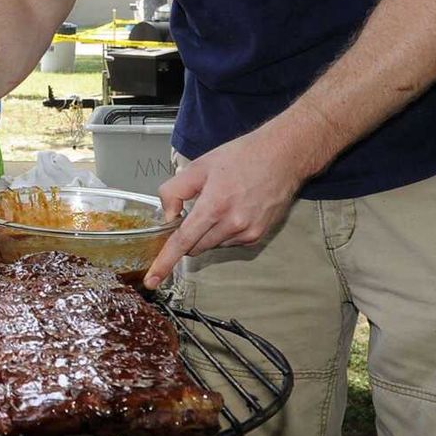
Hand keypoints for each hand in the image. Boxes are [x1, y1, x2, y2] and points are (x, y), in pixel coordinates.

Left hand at [142, 127, 304, 288]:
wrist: (282, 157)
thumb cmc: (241, 157)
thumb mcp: (199, 165)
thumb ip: (175, 191)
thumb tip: (168, 216)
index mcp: (214, 206)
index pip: (183, 241)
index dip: (165, 262)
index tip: (152, 279)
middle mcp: (232, 225)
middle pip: (195, 247)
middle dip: (187, 235)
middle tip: (193, 209)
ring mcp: (247, 233)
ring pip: (212, 245)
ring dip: (206, 232)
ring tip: (220, 202)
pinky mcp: (257, 236)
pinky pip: (228, 242)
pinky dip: (222, 231)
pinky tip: (232, 209)